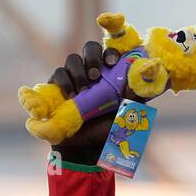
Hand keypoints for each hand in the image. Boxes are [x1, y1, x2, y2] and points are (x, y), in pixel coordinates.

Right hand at [48, 40, 126, 163]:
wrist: (87, 147)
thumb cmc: (107, 128)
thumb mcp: (125, 114)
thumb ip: (133, 98)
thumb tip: (137, 82)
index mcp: (110, 74)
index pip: (110, 53)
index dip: (111, 53)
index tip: (112, 63)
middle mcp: (91, 71)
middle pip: (90, 48)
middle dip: (92, 57)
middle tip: (95, 75)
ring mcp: (74, 77)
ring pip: (73, 59)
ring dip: (78, 72)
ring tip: (83, 91)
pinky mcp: (57, 86)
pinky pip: (58, 73)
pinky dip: (64, 82)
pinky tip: (71, 96)